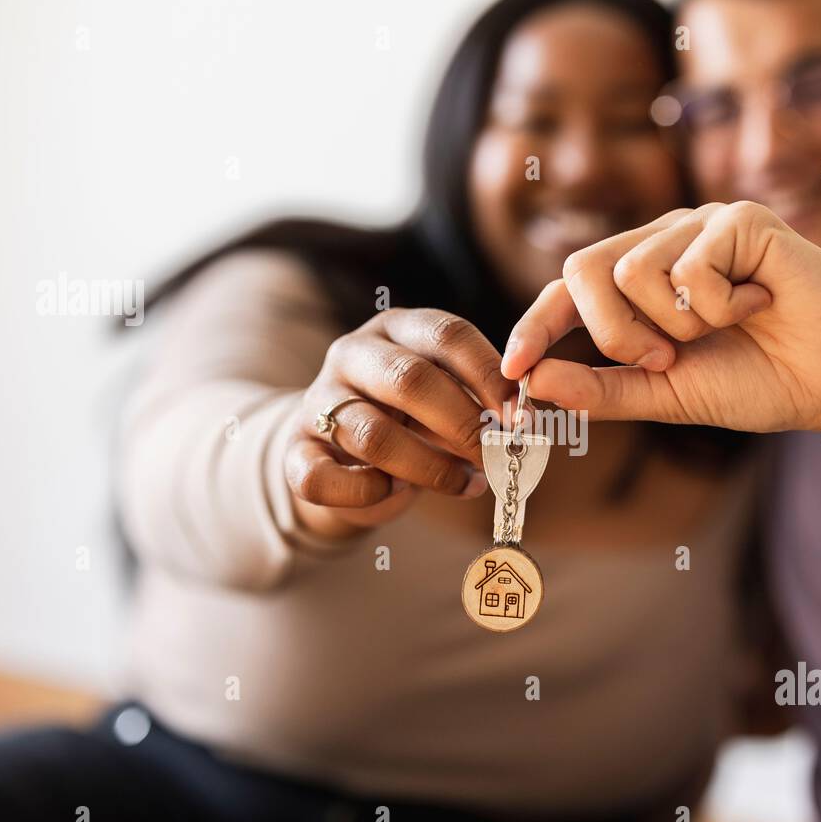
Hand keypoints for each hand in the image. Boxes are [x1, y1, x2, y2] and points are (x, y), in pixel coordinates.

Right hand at [285, 308, 514, 536]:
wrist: (336, 449)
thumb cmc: (410, 417)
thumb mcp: (443, 390)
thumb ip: (479, 397)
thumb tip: (526, 424)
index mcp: (397, 328)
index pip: (447, 334)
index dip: (490, 375)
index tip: (522, 418)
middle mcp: (352, 354)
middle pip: (410, 380)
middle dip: (464, 423)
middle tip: (501, 456)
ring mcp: (317, 401)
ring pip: (373, 435)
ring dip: (430, 468)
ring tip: (468, 485)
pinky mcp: (294, 450)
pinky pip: (322, 477)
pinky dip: (365, 492)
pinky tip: (395, 493)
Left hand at [501, 202, 820, 434]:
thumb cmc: (758, 381)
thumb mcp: (666, 394)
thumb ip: (602, 389)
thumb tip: (534, 383)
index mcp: (638, 282)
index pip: (566, 291)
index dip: (535, 327)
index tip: (513, 373)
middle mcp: (663, 242)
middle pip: (583, 268)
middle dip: (610, 331)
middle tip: (661, 359)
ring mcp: (700, 224)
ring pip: (632, 270)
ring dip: (674, 324)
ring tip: (725, 328)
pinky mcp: (741, 218)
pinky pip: (689, 267)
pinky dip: (720, 306)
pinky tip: (760, 303)